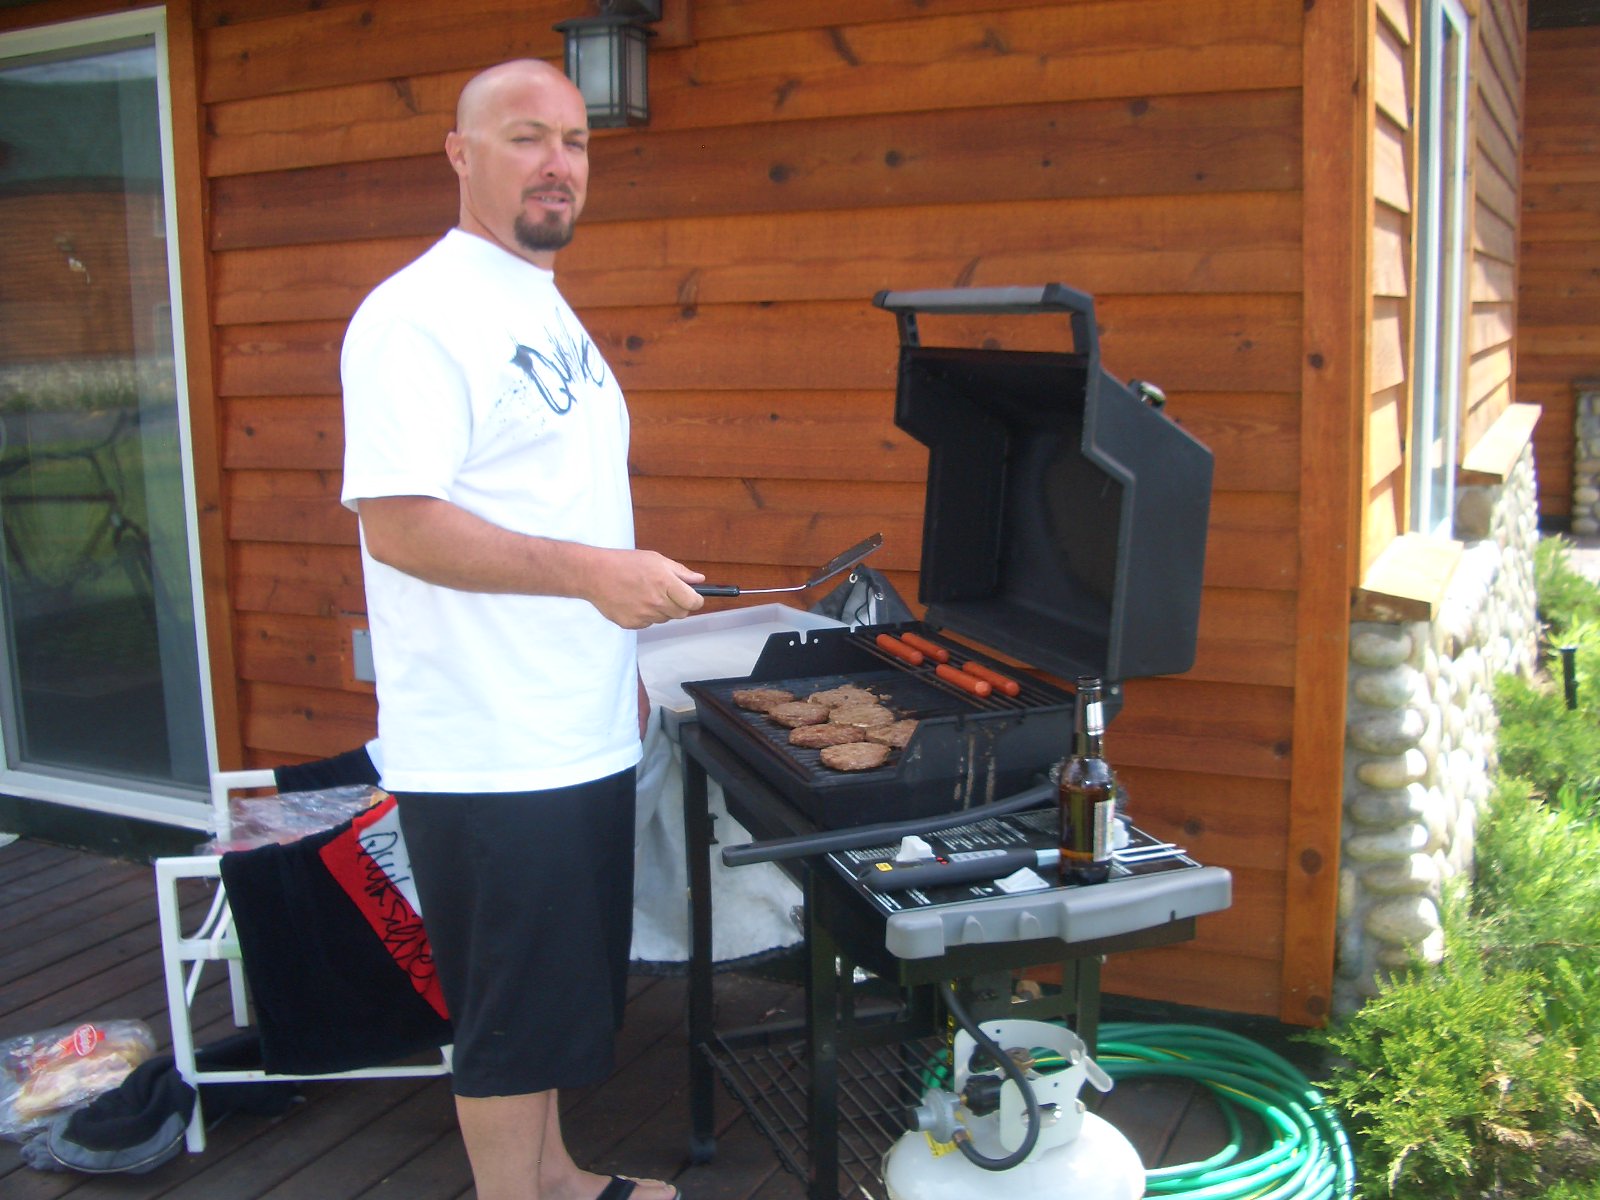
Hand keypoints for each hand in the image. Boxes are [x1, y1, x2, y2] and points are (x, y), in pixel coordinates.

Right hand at [582, 548, 704, 629]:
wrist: (595, 574)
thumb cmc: (625, 563)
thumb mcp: (656, 559)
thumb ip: (680, 572)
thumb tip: (699, 579)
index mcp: (665, 582)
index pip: (693, 602)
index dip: (696, 600)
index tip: (693, 597)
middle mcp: (656, 601)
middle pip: (681, 614)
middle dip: (679, 605)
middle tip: (667, 594)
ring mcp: (644, 615)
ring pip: (664, 619)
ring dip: (661, 610)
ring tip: (645, 594)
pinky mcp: (632, 624)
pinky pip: (647, 624)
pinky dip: (645, 616)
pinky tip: (634, 601)